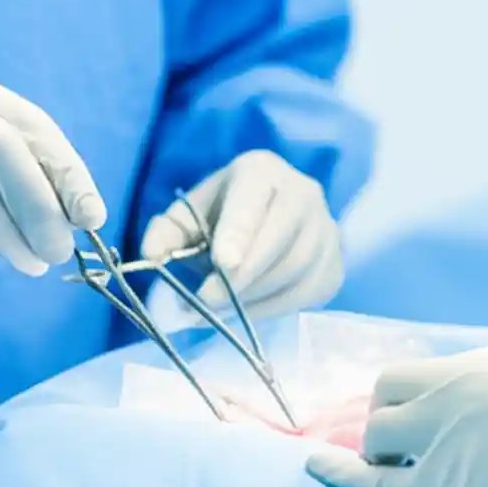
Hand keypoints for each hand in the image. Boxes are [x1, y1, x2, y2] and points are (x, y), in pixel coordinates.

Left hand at [141, 150, 342, 320]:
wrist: (266, 222)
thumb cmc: (220, 219)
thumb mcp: (187, 218)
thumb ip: (165, 234)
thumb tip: (152, 256)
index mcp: (261, 172)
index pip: (253, 201)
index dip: (239, 233)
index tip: (222, 264)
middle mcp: (303, 193)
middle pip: (279, 240)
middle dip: (241, 278)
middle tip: (205, 303)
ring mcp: (326, 229)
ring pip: (296, 270)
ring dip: (254, 299)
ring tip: (219, 314)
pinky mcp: (335, 263)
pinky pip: (308, 293)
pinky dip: (274, 309)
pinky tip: (248, 314)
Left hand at [306, 344, 487, 486]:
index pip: (439, 369)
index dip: (425, 398)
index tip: (423, 419)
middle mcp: (466, 383)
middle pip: (392, 384)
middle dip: (387, 411)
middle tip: (401, 442)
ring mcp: (449, 430)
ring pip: (377, 428)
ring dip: (378, 448)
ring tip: (393, 468)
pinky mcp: (442, 483)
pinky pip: (373, 478)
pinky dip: (338, 472)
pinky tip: (314, 466)